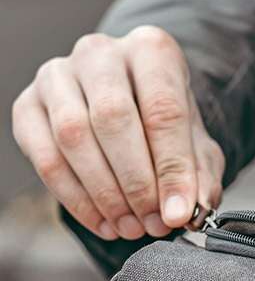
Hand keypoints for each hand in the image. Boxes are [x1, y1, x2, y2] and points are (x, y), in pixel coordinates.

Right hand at [12, 26, 223, 240]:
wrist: (132, 111)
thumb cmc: (167, 128)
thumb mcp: (198, 149)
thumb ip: (201, 178)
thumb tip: (190, 212)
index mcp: (152, 52)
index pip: (163, 110)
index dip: (172, 169)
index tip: (178, 214)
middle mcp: (100, 53)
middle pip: (113, 118)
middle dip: (136, 183)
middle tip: (154, 223)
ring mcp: (58, 74)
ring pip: (73, 136)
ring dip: (105, 194)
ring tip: (131, 228)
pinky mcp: (28, 105)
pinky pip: (45, 156)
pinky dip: (76, 200)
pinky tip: (104, 224)